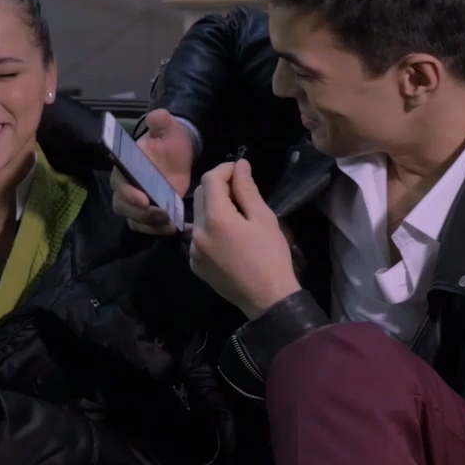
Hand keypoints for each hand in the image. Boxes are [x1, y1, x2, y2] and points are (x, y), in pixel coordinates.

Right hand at [110, 109, 194, 234]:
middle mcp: (125, 186)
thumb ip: (161, 122)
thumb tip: (155, 117)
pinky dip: (157, 230)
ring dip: (149, 224)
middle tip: (161, 213)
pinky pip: (145, 227)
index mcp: (124, 167)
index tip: (144, 199)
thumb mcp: (168, 129)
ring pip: (133, 219)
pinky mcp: (148, 213)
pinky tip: (173, 228)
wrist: (178, 155)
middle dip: (140, 213)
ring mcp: (136, 202)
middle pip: (122, 206)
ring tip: (168, 223)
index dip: (129, 193)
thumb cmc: (169, 142)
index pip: (119, 183)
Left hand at [189, 159, 299, 317]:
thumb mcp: (263, 218)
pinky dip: (210, 229)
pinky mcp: (194, 263)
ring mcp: (193, 250)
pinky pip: (198, 236)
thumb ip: (247, 189)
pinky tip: (229, 238)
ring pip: (198, 216)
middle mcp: (197, 232)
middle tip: (242, 192)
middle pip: (201, 195)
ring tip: (237, 216)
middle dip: (219, 187)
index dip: (225, 169)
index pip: (210, 179)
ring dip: (214, 208)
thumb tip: (239, 165)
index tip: (240, 170)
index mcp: (215, 219)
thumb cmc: (271, 256)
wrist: (267, 299)